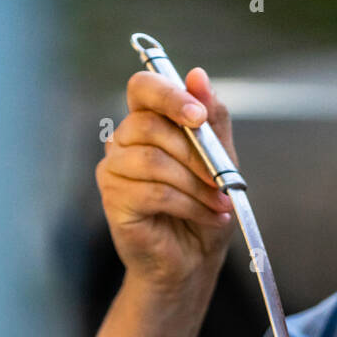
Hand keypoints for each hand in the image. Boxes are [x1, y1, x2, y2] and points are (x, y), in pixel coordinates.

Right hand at [96, 65, 238, 290]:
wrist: (192, 260)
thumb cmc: (202, 209)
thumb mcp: (220, 160)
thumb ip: (212, 120)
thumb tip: (198, 76)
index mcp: (147, 122)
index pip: (143, 88)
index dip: (168, 95)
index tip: (198, 117)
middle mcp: (123, 142)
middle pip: (148, 124)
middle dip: (195, 152)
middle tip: (223, 178)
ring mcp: (113, 170)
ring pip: (153, 161)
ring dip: (196, 184)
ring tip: (220, 203)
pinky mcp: (114, 200)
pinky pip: (155, 192)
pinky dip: (190, 205)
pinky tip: (208, 216)